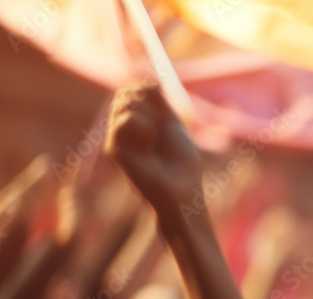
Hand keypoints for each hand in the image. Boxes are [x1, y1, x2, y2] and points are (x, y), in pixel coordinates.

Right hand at [104, 83, 202, 225]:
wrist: (181, 186)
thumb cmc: (181, 159)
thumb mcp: (172, 123)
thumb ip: (158, 101)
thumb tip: (149, 80)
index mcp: (138, 121)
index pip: (129, 90)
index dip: (143, 86)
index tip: (159, 91)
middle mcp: (124, 129)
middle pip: (124, 94)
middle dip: (148, 102)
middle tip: (161, 123)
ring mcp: (117, 138)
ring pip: (125, 105)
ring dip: (148, 116)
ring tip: (155, 137)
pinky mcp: (114, 149)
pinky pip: (126, 120)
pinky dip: (143, 127)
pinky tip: (149, 144)